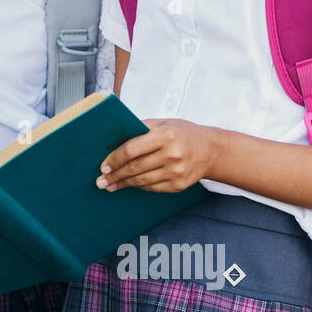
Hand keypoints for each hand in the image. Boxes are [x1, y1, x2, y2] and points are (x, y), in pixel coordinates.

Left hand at [96, 118, 216, 192]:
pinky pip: (152, 188)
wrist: (211, 150)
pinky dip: (139, 186)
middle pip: (135, 168)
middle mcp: (172, 155)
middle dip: (114, 175)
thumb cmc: (182, 133)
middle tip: (100, 181)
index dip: (114, 159)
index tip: (103, 166)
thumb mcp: (163, 123)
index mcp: (166, 136)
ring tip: (110, 185)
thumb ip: (140, 129)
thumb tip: (113, 140)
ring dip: (123, 184)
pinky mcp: (179, 185)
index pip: (132, 150)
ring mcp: (177, 172)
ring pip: (142, 181)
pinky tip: (129, 185)